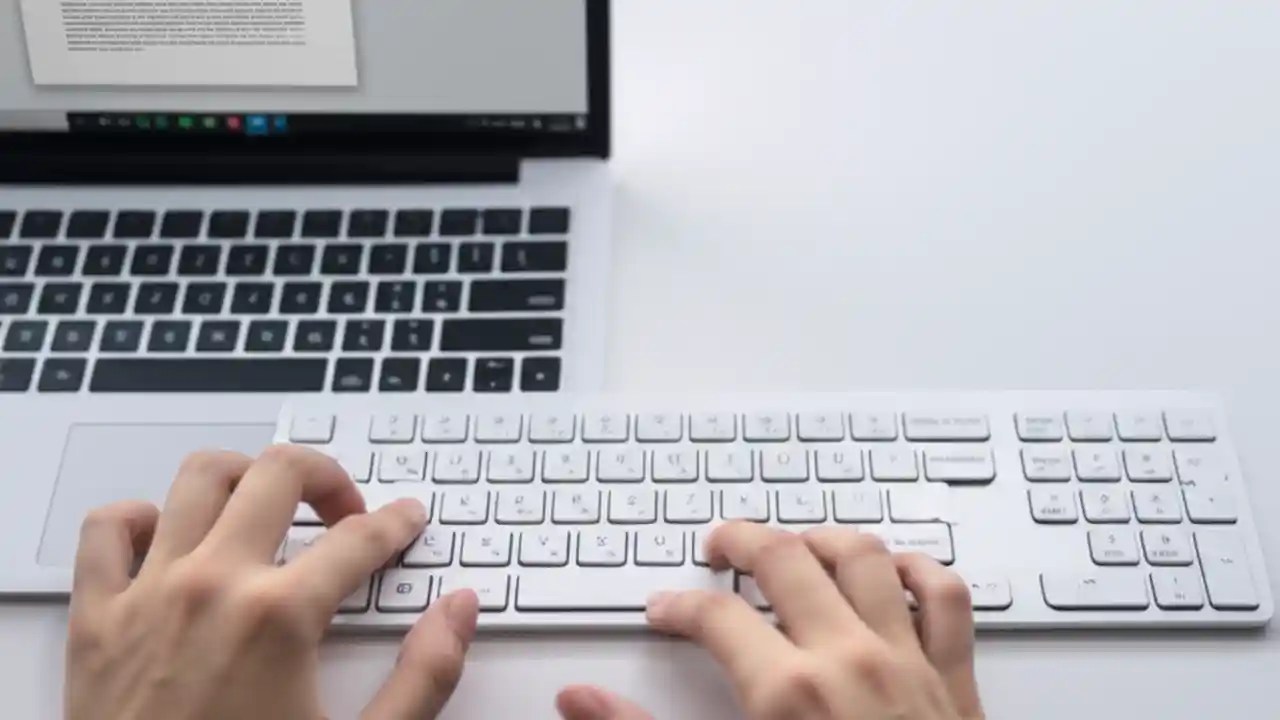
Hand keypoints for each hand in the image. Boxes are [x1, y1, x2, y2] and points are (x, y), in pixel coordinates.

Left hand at [65, 446, 478, 719]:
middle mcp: (212, 586)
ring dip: (243, 478)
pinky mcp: (95, 619)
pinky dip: (137, 517)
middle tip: (345, 512)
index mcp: (279, 617)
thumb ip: (424, 676)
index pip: (360, 537)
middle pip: (279, 473)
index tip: (405, 520)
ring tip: (268, 505)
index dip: (397, 523)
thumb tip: (458, 611)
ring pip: (196, 478)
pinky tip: (167, 536)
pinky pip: (105, 530)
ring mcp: (147, 595)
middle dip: (327, 478)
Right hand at [557, 523, 981, 719]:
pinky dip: (921, 571)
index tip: (666, 611)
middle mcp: (850, 661)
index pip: (714, 616)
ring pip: (865, 557)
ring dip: (824, 540)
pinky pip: (946, 598)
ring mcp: (907, 663)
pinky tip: (896, 571)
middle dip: (741, 541)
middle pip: (785, 557)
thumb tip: (581, 703)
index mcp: (788, 693)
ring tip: (796, 545)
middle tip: (719, 548)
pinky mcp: (954, 681)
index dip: (678, 606)